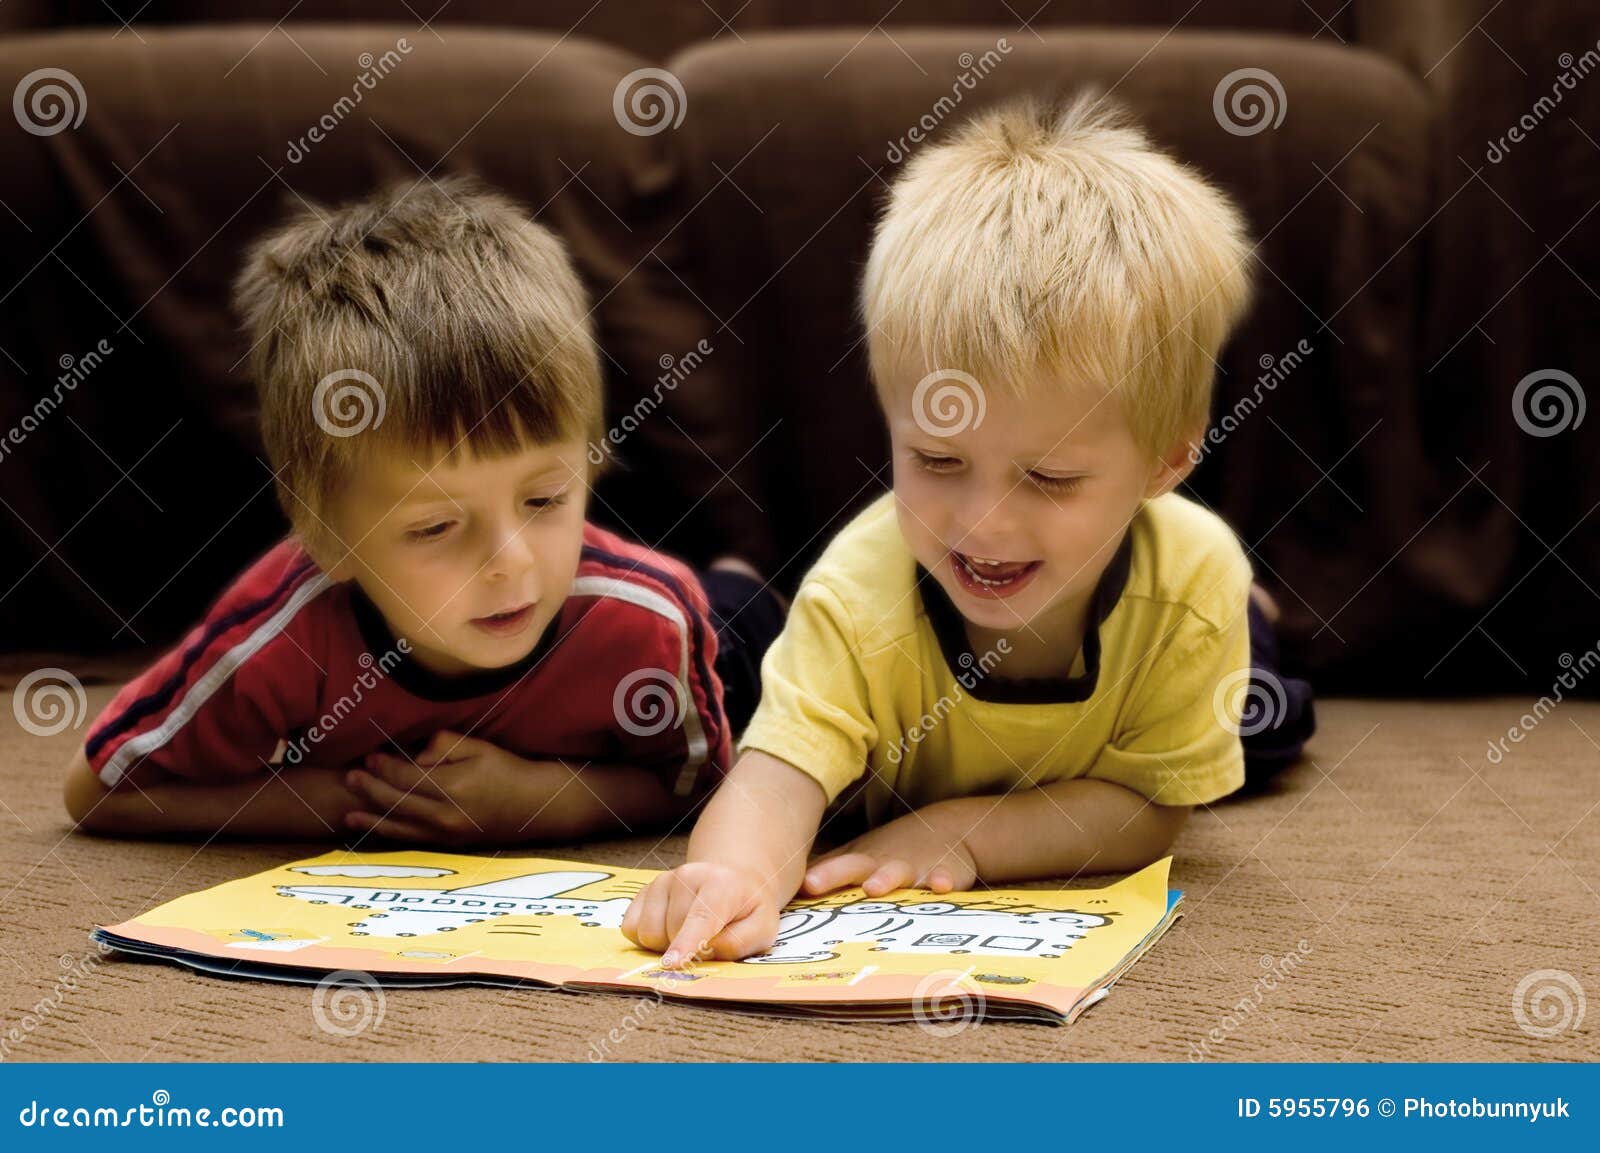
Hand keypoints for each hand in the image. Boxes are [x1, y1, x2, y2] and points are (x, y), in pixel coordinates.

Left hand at [345, 730, 554, 845]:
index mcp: (454, 787)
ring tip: (349, 814)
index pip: (408, 777)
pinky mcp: (450, 844)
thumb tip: (417, 755)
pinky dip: (391, 835)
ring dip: (372, 819)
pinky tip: (375, 831)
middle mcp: (446, 815)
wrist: (535, 805)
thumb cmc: (508, 770)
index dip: (385, 767)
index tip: (370, 757)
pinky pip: (413, 840)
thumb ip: (444, 745)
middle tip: (351, 777)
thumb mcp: (479, 747)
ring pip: (401, 827)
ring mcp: (447, 834)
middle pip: (398, 802)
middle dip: (371, 790)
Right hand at [621, 861, 784, 966]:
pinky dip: (647, 939)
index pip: (701, 916)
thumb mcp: (763, 929)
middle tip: (707, 941)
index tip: (672, 964)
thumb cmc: (747, 909)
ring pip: (647, 933)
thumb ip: (739, 942)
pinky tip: (669, 928)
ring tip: (689, 933)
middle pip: (672, 932)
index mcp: (721, 884)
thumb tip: (704, 951)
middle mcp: (687, 876)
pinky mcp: (644, 890)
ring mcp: (661, 881)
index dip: (686, 942)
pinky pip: (630, 929)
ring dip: (665, 945)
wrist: (731, 878)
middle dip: (687, 949)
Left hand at [801, 803, 978, 896]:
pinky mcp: (943, 870)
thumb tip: (785, 888)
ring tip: (874, 887)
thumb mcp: (859, 856)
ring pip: (898, 873)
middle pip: (854, 867)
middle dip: (833, 874)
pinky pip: (943, 876)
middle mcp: (881, 863)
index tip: (795, 884)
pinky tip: (942, 886)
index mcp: (860, 861)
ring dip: (885, 878)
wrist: (947, 828)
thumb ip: (827, 871)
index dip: (814, 876)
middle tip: (812, 883)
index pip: (831, 869)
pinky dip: (943, 880)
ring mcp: (913, 866)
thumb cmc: (892, 851)